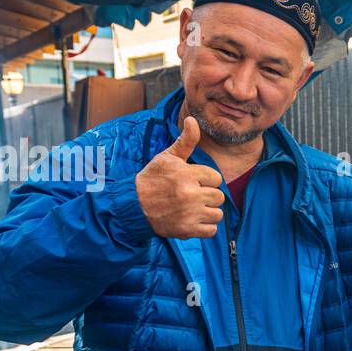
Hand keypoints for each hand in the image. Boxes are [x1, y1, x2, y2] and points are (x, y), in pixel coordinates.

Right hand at [135, 116, 225, 238]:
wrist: (133, 205)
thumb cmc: (152, 179)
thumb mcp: (167, 157)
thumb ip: (186, 140)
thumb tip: (193, 119)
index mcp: (187, 174)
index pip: (216, 178)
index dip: (206, 179)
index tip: (193, 181)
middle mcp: (190, 194)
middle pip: (218, 196)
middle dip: (207, 195)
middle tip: (192, 195)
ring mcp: (190, 214)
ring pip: (217, 214)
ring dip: (208, 212)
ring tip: (193, 208)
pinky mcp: (187, 230)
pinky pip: (211, 231)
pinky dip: (205, 227)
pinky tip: (193, 220)